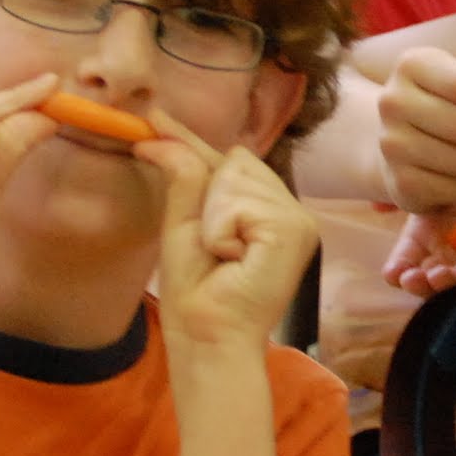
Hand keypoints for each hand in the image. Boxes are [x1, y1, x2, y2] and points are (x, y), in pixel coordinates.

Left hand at [136, 117, 318, 361]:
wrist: (207, 337)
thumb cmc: (196, 291)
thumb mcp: (182, 223)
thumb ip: (182, 176)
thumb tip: (156, 132)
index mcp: (269, 207)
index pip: (232, 158)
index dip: (190, 140)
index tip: (155, 118)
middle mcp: (292, 208)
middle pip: (236, 162)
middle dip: (209, 197)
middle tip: (214, 247)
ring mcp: (300, 219)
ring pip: (236, 179)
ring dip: (214, 218)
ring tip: (226, 257)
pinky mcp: (294, 230)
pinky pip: (240, 203)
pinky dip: (222, 230)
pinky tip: (234, 259)